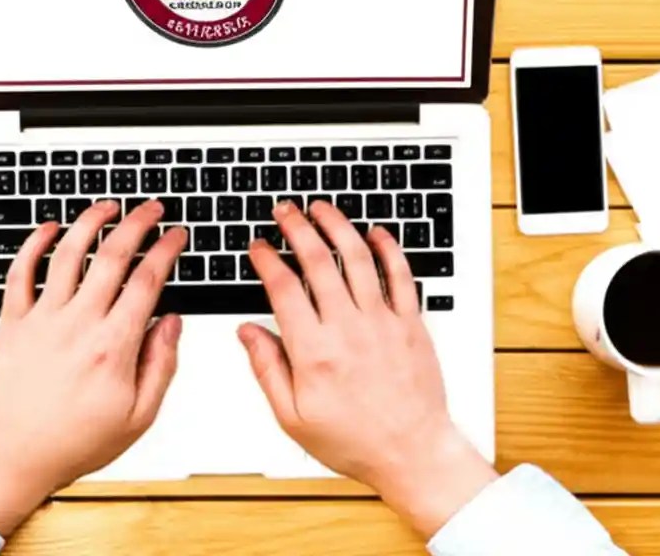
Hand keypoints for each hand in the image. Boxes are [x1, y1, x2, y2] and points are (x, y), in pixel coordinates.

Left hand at [0, 200, 186, 534]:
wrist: (14, 456)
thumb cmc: (75, 442)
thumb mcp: (139, 416)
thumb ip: (161, 364)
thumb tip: (172, 322)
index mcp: (113, 347)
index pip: (148, 281)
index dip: (167, 250)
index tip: (177, 235)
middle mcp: (78, 325)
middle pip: (112, 256)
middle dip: (137, 223)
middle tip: (152, 208)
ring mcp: (42, 320)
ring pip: (67, 254)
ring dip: (90, 222)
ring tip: (108, 206)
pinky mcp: (13, 323)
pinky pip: (21, 272)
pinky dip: (34, 244)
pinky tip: (49, 228)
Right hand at [239, 201, 497, 538]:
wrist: (411, 452)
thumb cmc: (354, 440)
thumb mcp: (293, 417)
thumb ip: (267, 369)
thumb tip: (248, 332)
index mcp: (314, 352)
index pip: (283, 289)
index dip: (266, 260)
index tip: (257, 246)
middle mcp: (348, 330)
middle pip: (318, 261)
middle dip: (297, 228)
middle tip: (285, 211)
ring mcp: (383, 323)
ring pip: (358, 258)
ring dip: (337, 226)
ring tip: (321, 209)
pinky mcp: (411, 324)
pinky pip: (401, 275)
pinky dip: (388, 248)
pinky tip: (375, 233)